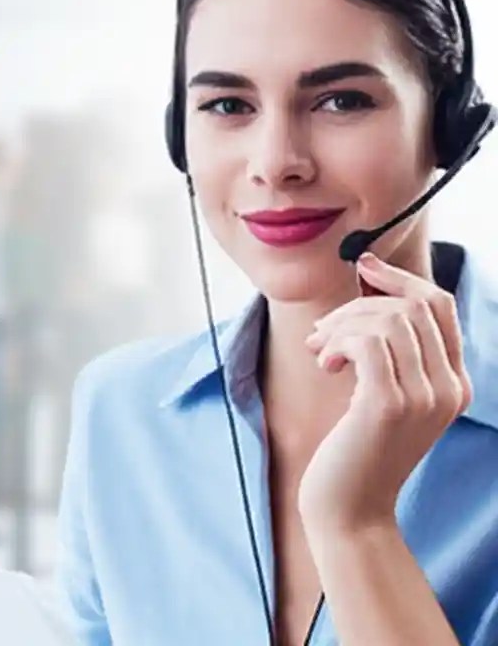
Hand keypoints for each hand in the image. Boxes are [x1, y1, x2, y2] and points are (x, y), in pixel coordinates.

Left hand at [299, 253, 470, 535]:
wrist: (348, 510)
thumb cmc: (355, 452)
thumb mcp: (380, 397)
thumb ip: (386, 356)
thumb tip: (365, 295)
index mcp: (454, 383)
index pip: (440, 306)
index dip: (401, 278)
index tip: (364, 265)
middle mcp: (450, 389)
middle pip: (414, 305)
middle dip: (360, 304)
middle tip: (323, 332)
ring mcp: (425, 398)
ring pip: (389, 319)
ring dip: (343, 324)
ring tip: (320, 351)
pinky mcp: (390, 406)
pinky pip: (368, 342)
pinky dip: (339, 341)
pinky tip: (325, 364)